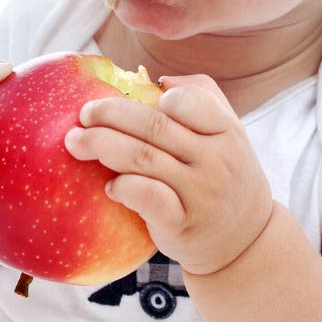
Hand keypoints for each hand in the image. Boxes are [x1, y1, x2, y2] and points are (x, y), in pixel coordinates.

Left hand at [64, 73, 272, 275]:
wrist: (246, 241)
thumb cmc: (225, 173)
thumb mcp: (227, 132)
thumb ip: (199, 96)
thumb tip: (160, 80)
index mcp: (225, 129)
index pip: (193, 101)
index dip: (159, 96)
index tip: (130, 94)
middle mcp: (216, 159)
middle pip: (155, 127)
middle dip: (110, 114)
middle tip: (83, 113)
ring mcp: (200, 193)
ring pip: (143, 159)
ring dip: (102, 146)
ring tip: (74, 141)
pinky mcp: (182, 224)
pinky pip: (147, 198)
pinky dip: (123, 186)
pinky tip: (109, 185)